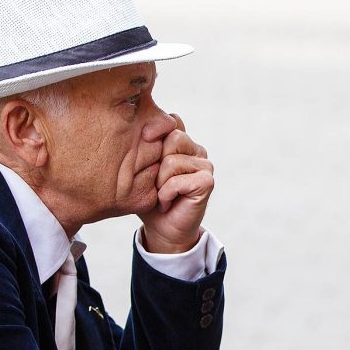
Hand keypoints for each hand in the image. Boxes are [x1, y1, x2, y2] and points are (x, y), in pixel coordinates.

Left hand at [138, 117, 213, 252]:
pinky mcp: (207, 182)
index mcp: (183, 142)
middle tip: (155, 182)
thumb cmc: (150, 197)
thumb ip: (148, 145)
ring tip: (161, 194)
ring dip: (159, 182)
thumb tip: (146, 128)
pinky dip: (166, 194)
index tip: (143, 140)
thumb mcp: (142, 167)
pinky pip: (177, 180)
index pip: (171, 121)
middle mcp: (196, 150)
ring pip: (172, 161)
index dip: (155, 131)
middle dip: (156, 162)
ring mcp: (205, 165)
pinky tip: (167, 202)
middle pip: (173, 137)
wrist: (162, 228)